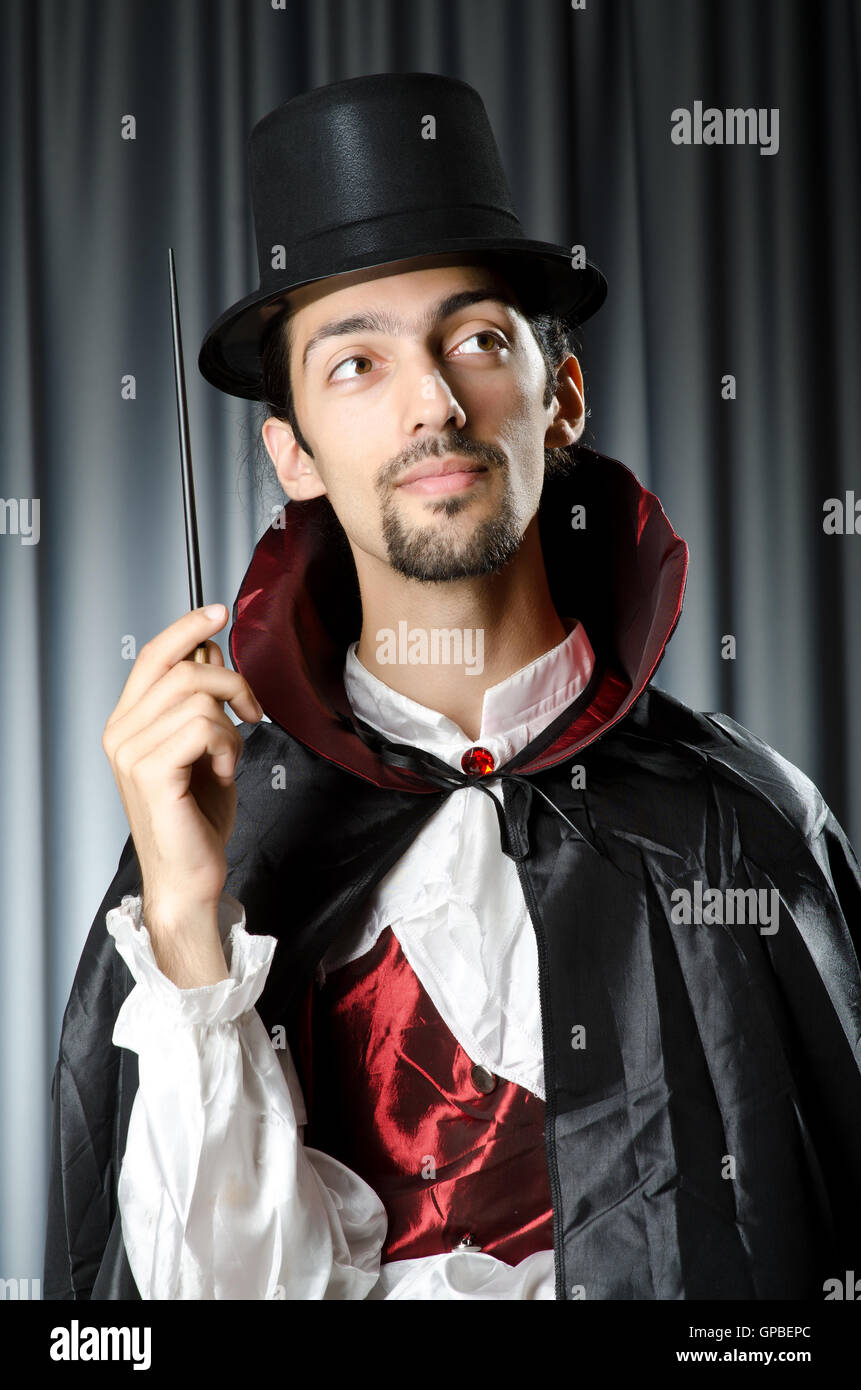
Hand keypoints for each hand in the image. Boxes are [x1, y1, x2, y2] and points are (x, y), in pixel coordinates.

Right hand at [102, 605, 262, 976]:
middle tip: (253, 712)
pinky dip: (228, 746)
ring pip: (199, 698)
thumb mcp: (203, 748)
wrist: (190, 876)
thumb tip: (209, 653)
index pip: (154, 656)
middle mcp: (120, 733)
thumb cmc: (197, 819)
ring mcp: (130, 752)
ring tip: (229, 759)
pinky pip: (204, 727)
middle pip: (184, 669)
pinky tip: (224, 773)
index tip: (220, 612)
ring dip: (232, 726)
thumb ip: (200, 703)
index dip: (187, 628)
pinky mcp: (149, 771)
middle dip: (232, 682)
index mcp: (128, 723)